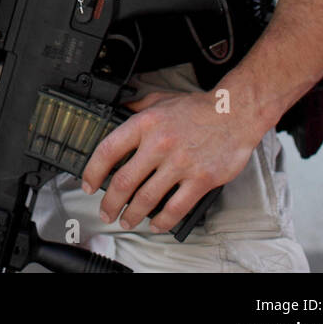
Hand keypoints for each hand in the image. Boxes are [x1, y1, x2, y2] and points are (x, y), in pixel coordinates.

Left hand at [80, 89, 263, 232]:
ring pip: (147, 198)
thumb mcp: (159, 99)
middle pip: (125, 181)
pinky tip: (156, 223)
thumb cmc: (197, 108)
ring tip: (126, 220)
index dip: (93, 171)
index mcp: (145, 124)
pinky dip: (163, 220)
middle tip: (105, 212)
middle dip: (110, 202)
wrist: (234, 113)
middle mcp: (159, 145)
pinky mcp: (201, 179)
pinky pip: (176, 207)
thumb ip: (136, 107)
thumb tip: (116, 110)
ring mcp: (180, 164)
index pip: (108, 150)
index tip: (88, 184)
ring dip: (133, 214)